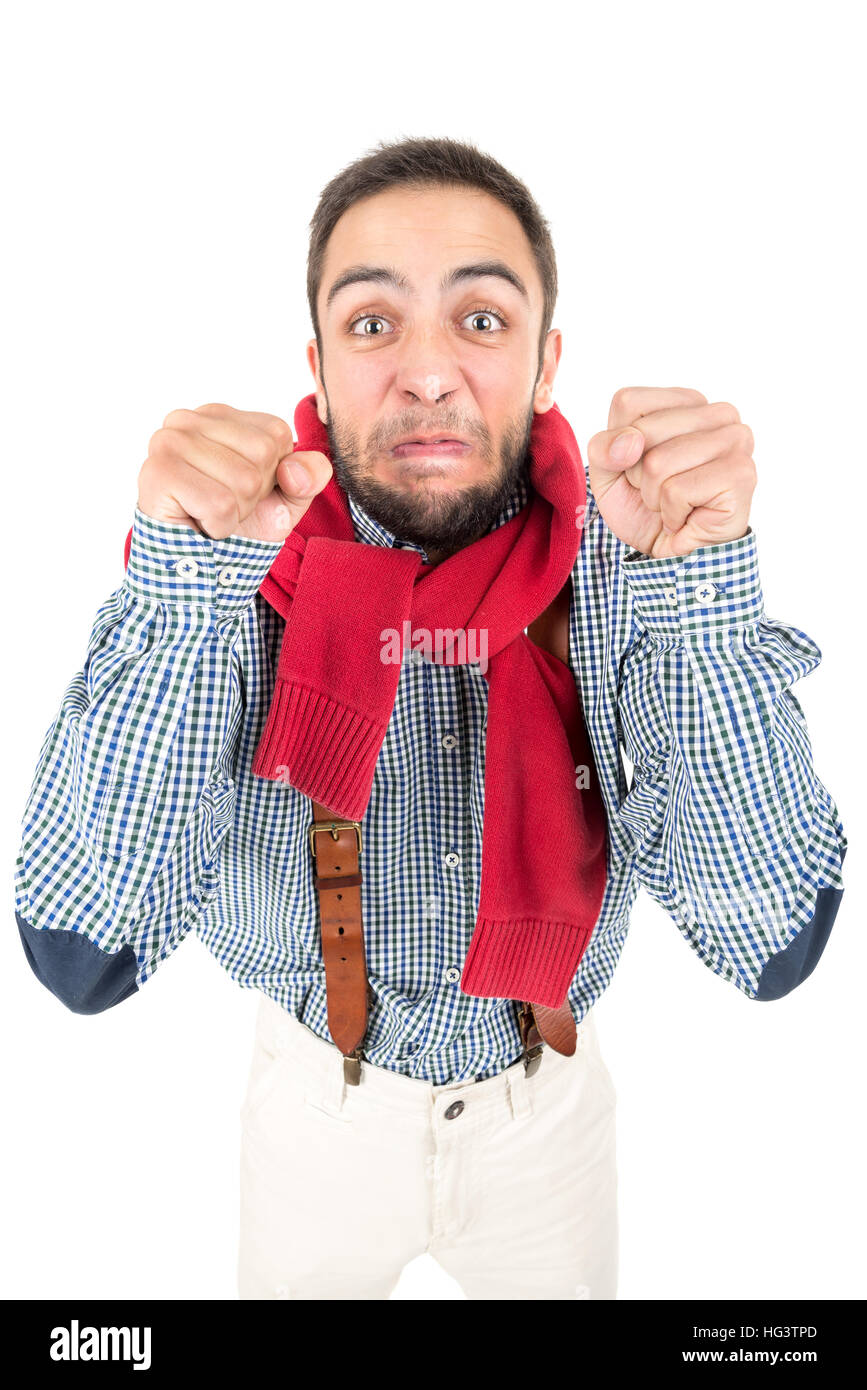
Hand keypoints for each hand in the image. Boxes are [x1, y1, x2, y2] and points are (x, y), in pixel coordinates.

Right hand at [137, 403, 332, 542]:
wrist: (198, 561)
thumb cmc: (237, 521)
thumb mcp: (288, 497)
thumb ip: (310, 475)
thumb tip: (294, 471)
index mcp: (220, 415)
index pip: (276, 435)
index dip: (272, 474)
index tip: (242, 488)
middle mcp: (188, 419)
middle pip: (262, 455)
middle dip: (253, 495)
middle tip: (224, 504)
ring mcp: (168, 441)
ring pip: (243, 482)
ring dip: (235, 513)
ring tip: (209, 512)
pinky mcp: (158, 472)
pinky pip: (220, 504)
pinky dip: (219, 525)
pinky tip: (197, 521)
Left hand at [586, 387, 755, 557]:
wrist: (670, 553)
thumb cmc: (644, 507)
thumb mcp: (607, 474)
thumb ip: (603, 449)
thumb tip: (631, 441)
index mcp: (686, 401)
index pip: (628, 402)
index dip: (620, 443)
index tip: (639, 465)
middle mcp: (718, 413)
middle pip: (642, 432)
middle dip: (638, 474)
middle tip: (660, 491)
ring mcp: (736, 440)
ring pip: (658, 463)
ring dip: (655, 497)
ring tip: (674, 504)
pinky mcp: (740, 473)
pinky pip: (677, 491)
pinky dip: (672, 514)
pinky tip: (688, 517)